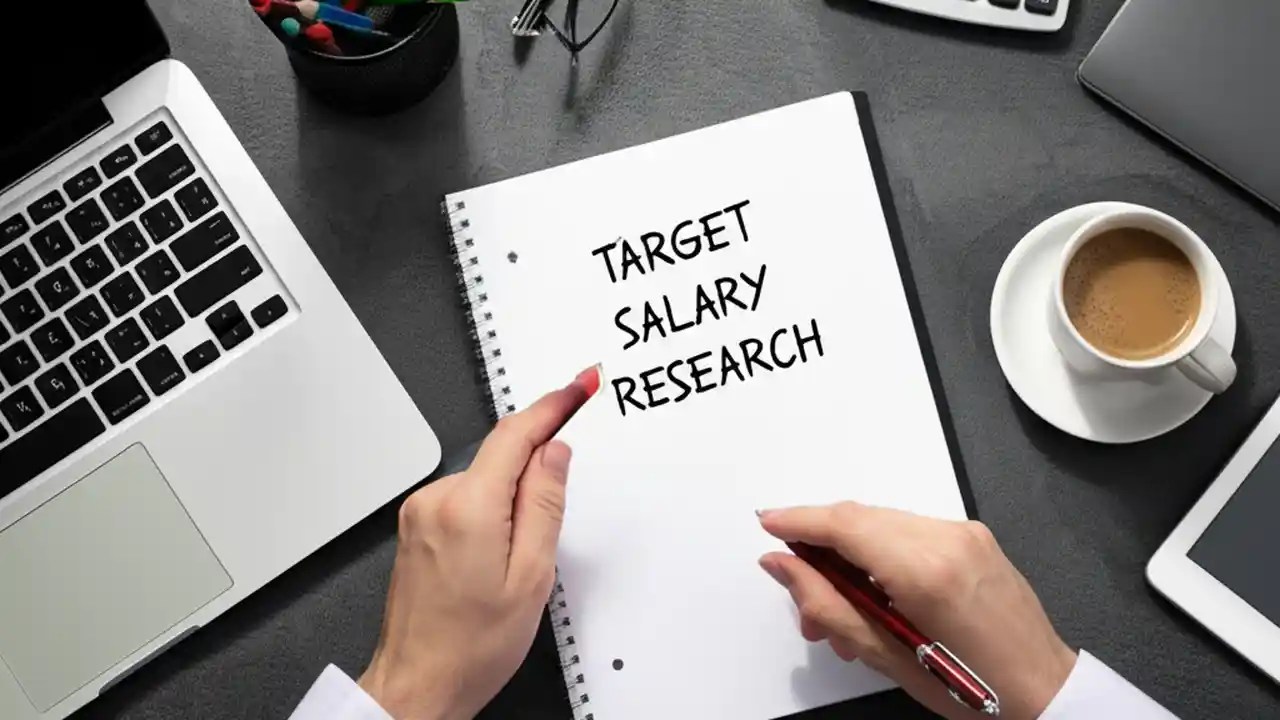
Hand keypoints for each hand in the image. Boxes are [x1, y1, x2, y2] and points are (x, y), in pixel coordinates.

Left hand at [358, 367, 597, 719]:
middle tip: (542, 538)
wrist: (418, 684)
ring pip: (483, 481)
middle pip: (500, 458)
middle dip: (533, 478)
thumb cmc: (470, 646)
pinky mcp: (414, 525)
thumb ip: (545, 503)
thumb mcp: (531, 576)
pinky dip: (488, 514)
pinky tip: (490, 562)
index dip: (553, 405)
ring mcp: (419, 512)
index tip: (580, 386)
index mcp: (468, 508)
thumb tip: (554, 453)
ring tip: (510, 568)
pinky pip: (464, 499)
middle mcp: (435, 501)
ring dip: (508, 503)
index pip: (516, 434)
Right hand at [758, 503, 1076, 719]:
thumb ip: (826, 603)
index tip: (768, 525)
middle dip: (822, 546)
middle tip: (803, 593)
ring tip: (842, 610)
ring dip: (852, 552)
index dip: (799, 521)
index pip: (844, 526)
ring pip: (884, 522)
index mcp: (925, 570)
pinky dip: (883, 551)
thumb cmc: (975, 690)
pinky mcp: (975, 536)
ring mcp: (965, 533)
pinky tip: (877, 594)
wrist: (1045, 691)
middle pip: (861, 518)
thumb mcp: (885, 654)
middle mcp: (947, 539)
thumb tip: (783, 565)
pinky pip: (910, 529)